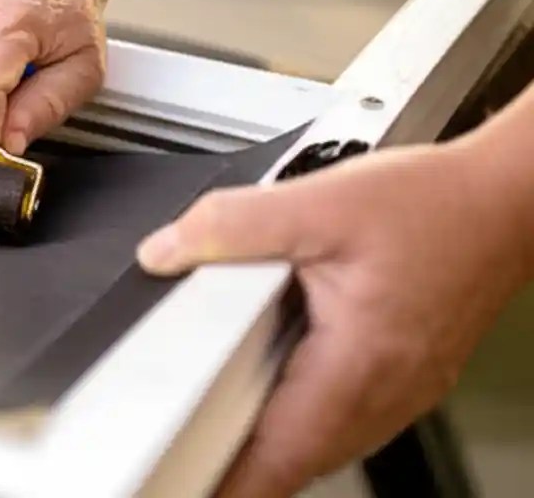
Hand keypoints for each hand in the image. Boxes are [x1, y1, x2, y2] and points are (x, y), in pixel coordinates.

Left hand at [136, 138, 533, 497]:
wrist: (505, 197)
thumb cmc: (434, 205)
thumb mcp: (317, 203)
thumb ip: (231, 226)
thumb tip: (167, 250)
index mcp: (357, 364)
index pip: (279, 459)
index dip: (229, 483)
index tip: (188, 484)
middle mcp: (385, 391)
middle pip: (299, 460)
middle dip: (243, 465)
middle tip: (190, 450)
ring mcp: (402, 389)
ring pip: (325, 443)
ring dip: (276, 441)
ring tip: (223, 424)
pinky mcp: (409, 373)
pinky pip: (349, 416)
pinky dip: (308, 413)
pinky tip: (283, 380)